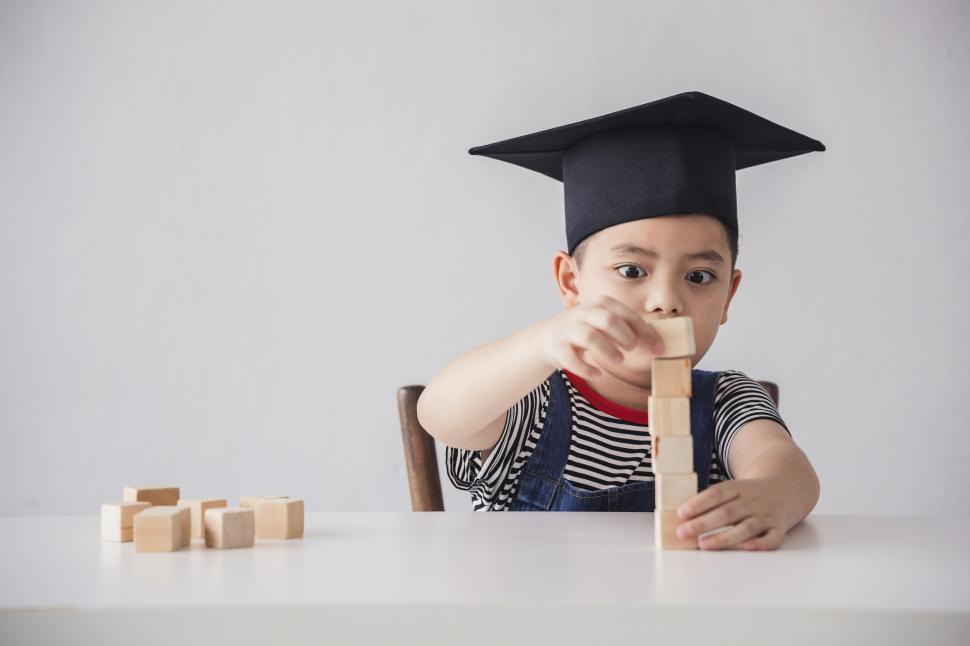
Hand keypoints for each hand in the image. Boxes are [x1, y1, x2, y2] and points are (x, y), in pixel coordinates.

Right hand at [539, 295, 664, 380]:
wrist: (549, 337)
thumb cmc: (586, 330)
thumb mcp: (605, 322)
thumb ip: (628, 329)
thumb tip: (657, 343)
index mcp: (600, 304)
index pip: (627, 315)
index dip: (645, 332)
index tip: (658, 349)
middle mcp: (583, 313)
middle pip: (608, 320)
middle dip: (625, 336)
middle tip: (632, 348)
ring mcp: (568, 329)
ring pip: (589, 337)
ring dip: (607, 350)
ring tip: (618, 360)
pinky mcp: (557, 347)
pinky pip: (571, 358)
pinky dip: (586, 369)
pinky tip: (598, 374)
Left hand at [674, 477, 789, 550]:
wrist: (786, 488)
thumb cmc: (749, 493)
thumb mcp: (733, 488)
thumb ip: (713, 499)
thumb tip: (682, 514)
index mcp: (738, 488)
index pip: (717, 494)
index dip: (699, 503)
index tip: (681, 513)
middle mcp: (752, 501)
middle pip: (727, 513)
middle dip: (703, 523)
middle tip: (682, 532)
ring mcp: (765, 516)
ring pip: (746, 527)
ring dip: (724, 537)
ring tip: (703, 544)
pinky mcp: (778, 529)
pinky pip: (771, 538)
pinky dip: (759, 544)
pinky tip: (744, 548)